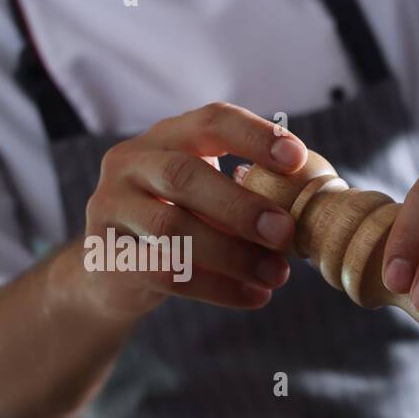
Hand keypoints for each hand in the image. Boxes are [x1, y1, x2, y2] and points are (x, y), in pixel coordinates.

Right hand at [66, 102, 307, 317]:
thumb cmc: (180, 223)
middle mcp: (131, 164)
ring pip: (173, 228)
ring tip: (278, 274)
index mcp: (166, 138)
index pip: (209, 122)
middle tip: (286, 232)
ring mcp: (111, 207)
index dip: (254, 136)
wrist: (111, 272)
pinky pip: (167, 272)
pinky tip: (255, 295)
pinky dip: (219, 288)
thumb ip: (248, 194)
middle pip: (184, 175)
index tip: (297, 158)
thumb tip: (312, 211)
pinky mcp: (106, 256)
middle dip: (242, 205)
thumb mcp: (209, 198)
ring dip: (234, 254)